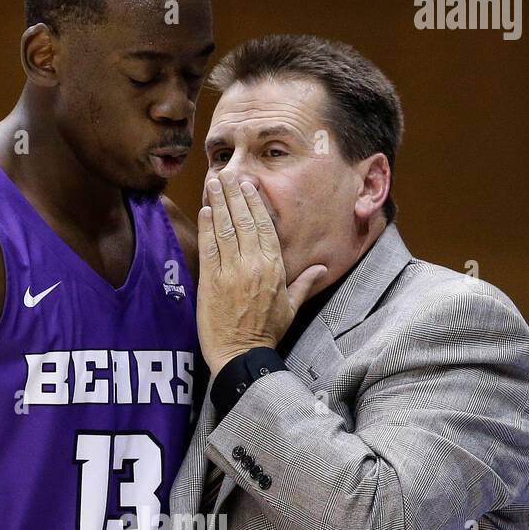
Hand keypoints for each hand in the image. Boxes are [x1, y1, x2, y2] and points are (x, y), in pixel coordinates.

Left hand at [196, 169, 326, 377]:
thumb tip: (323, 268)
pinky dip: (207, 226)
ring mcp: (230, 270)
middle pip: (244, 221)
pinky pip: (209, 247)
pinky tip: (205, 209)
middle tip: (229, 174)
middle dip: (236, 195)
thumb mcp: (291, 308)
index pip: (265, 226)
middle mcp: (253, 264)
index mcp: (274, 267)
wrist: (241, 354)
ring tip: (215, 183)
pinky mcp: (211, 280)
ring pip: (225, 228)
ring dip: (219, 203)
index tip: (250, 185)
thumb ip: (304, 283)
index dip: (255, 203)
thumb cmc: (267, 333)